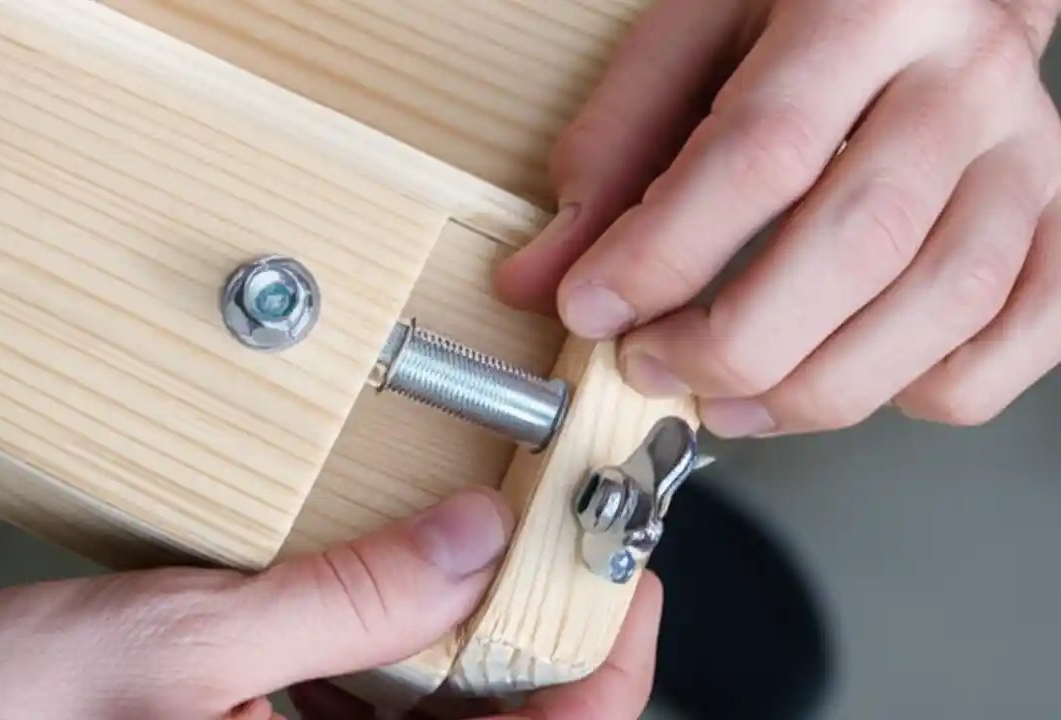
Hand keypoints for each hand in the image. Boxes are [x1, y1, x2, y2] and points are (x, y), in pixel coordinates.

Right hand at [0, 489, 661, 719]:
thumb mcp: (189, 640)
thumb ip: (347, 595)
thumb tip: (469, 539)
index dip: (605, 668)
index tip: (623, 582)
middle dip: (538, 636)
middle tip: (550, 540)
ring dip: (470, 638)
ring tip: (471, 549)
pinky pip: (384, 717)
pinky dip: (402, 655)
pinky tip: (381, 596)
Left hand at [498, 0, 1060, 436]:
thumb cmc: (808, 4)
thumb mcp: (690, 39)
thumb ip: (613, 151)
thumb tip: (541, 278)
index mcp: (866, 8)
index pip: (760, 153)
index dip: (664, 253)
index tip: (591, 312)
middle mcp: (966, 78)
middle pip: (860, 241)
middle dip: (737, 340)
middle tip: (653, 367)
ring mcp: (1029, 152)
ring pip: (948, 302)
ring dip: (820, 387)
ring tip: (729, 400)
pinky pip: (1028, 331)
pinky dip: (936, 389)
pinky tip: (851, 382)